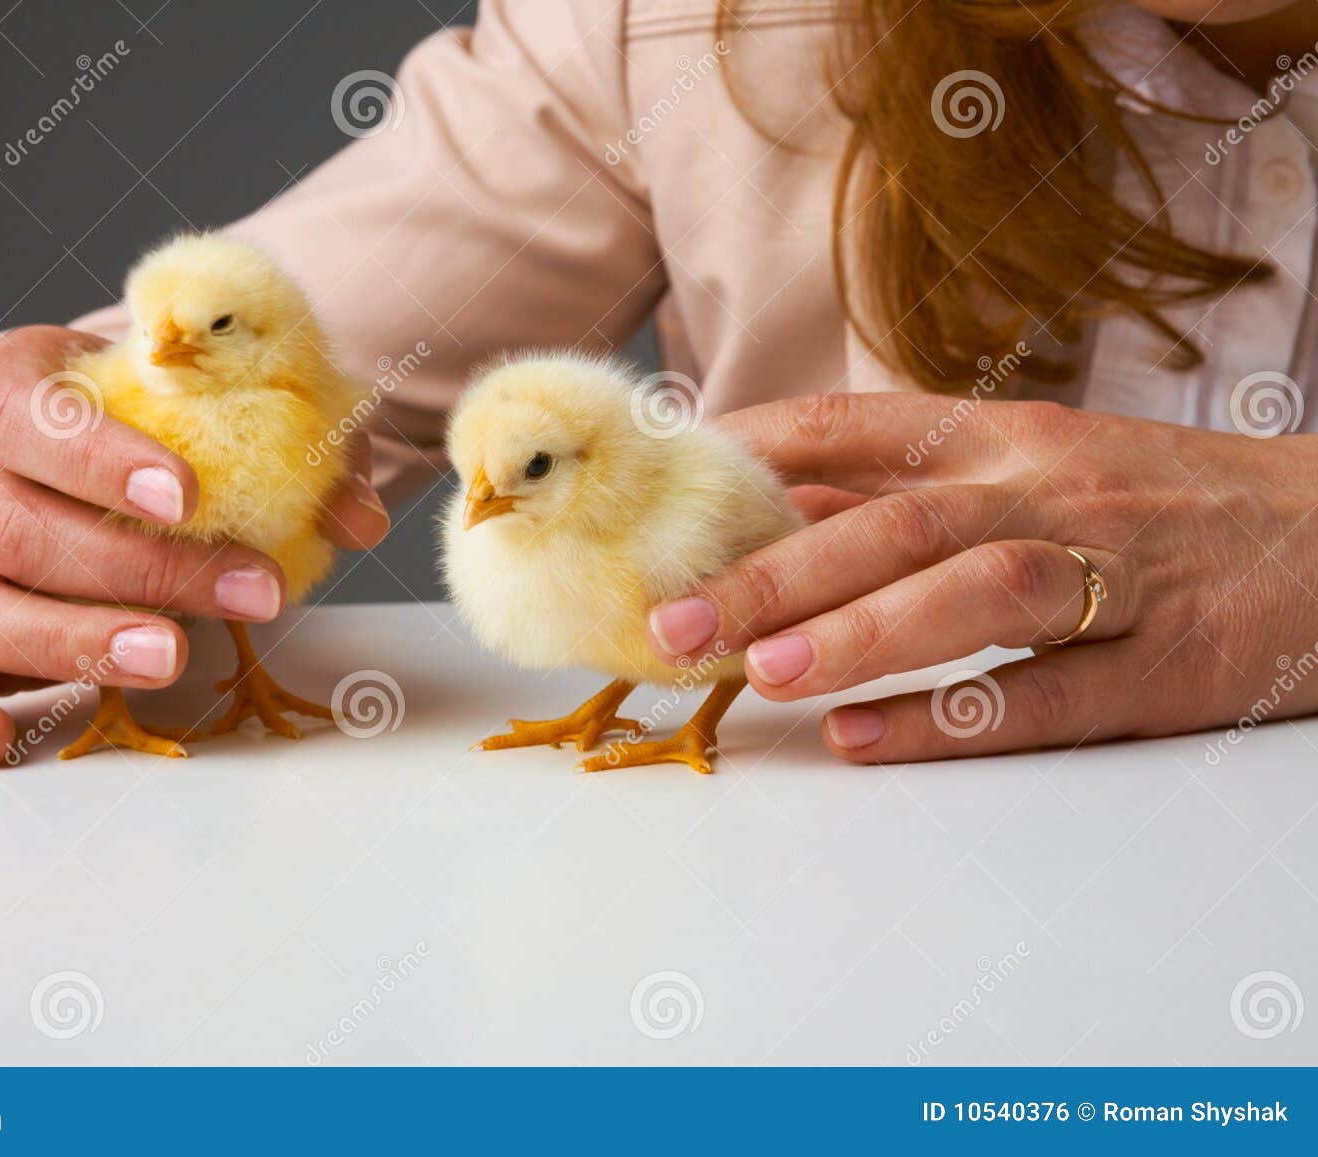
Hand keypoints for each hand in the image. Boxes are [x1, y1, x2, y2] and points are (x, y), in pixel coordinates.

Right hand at [0, 325, 389, 767]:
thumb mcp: (233, 409)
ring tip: (173, 657)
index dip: (99, 457)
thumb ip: (296, 451)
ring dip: (73, 640)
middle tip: (249, 593)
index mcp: (13, 387)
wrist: (82, 443)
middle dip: (139, 568)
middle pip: (18, 527)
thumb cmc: (158, 422)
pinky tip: (3, 742)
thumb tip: (360, 520)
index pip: (29, 415)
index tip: (188, 498)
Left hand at [646, 392, 1317, 761]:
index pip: (857, 428)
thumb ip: (908, 490)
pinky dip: (956, 718)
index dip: (751, 454)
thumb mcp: (1037, 468)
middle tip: (678, 616)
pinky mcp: (1170, 663)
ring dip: (861, 632)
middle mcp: (1054, 491)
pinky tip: (867, 738)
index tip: (661, 493)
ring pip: (978, 592)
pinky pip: (1053, 694)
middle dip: (778, 571)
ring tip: (760, 674)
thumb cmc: (1159, 504)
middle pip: (902, 521)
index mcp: (1009, 438)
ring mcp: (1118, 574)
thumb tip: (772, 510)